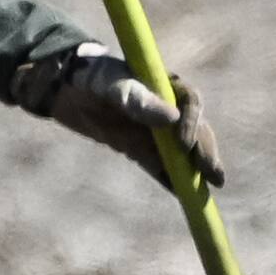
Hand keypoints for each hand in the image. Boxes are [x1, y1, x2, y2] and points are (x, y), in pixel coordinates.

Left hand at [18, 41, 220, 183]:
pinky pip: (159, 165)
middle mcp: (165, 106)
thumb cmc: (88, 77)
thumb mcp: (109, 84)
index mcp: (163, 84)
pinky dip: (172, 180)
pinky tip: (185, 196)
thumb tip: (172, 118)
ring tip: (211, 187)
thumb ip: (136, 98)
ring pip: (181, 151)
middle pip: (194, 129)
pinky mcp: (139, 147)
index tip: (185, 143)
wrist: (62, 88)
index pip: (191, 101)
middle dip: (204, 151)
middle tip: (213, 175)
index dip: (194, 122)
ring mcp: (153, 129)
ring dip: (196, 169)